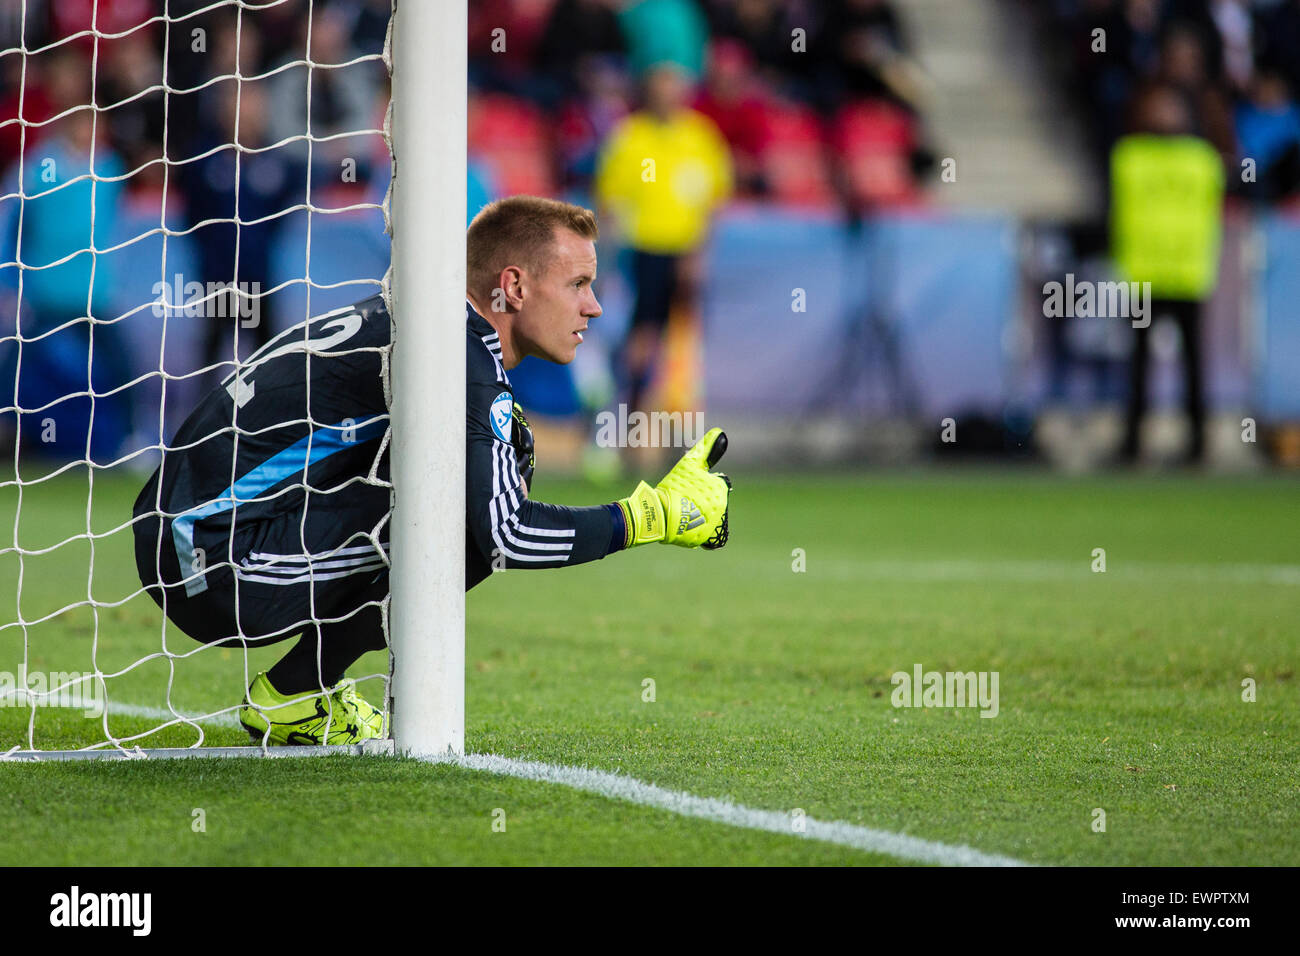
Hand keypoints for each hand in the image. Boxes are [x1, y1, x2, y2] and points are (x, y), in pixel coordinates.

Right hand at [617, 427, 730, 548]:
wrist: (661, 515)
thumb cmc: (674, 487)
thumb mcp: (689, 464)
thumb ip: (705, 448)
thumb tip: (720, 432)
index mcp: (720, 489)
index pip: (715, 486)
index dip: (701, 486)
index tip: (688, 488)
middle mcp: (722, 507)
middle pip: (712, 502)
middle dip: (700, 501)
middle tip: (683, 500)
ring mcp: (715, 524)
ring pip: (708, 517)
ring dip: (697, 515)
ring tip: (682, 513)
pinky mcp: (706, 538)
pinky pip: (704, 532)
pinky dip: (695, 529)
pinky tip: (685, 524)